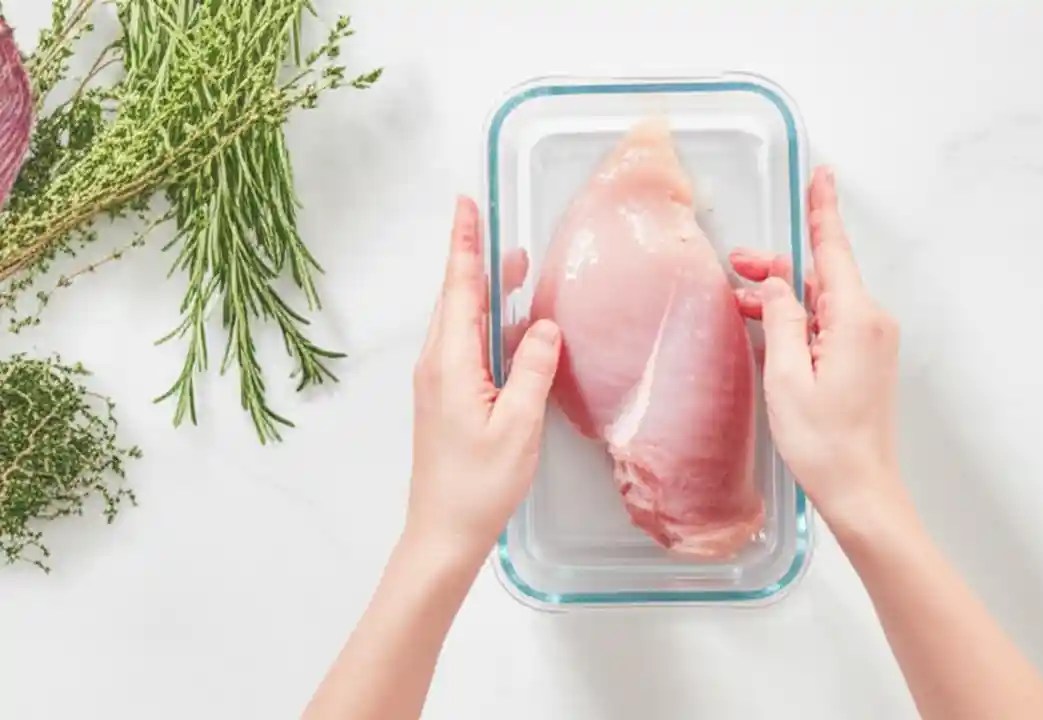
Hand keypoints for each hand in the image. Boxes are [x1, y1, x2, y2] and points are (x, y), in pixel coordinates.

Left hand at [407, 197, 561, 559]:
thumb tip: (543, 325)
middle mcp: (438, 365)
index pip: (459, 288)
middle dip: (478, 260)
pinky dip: (490, 327)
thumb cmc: (478, 485)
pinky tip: (514, 332)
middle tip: (499, 229)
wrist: (443, 534)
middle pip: (459, 299)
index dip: (464, 244)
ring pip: (464, 323)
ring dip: (487, 294)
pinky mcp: (448, 400)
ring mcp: (440, 383)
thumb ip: (533, 369)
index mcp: (451, 363)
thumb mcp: (518, 425)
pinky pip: (469, 348)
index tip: (465, 205)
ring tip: (514, 269)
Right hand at [730, 167, 903, 526]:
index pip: (834, 250)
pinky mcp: (865, 360)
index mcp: (856, 319)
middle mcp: (871, 323)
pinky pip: (828, 324)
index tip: (822, 176)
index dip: (823, 211)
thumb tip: (776, 283)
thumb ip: (780, 319)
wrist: (862, 491)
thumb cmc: (826, 443)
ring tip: (742, 300)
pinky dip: (798, 320)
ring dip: (785, 297)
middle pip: (823, 275)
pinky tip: (770, 328)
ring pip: (822, 301)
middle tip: (737, 264)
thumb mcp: (787, 376)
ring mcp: (871, 342)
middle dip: (781, 266)